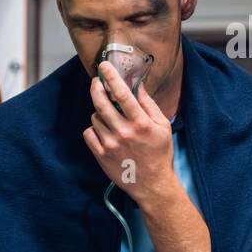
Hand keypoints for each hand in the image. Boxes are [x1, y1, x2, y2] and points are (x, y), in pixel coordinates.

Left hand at [83, 60, 173, 201]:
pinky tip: (105, 132)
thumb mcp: (162, 126)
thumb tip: (137, 85)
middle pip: (101, 103)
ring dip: (100, 113)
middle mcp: (123, 132)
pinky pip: (89, 133)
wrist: (152, 185)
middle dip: (96, 88)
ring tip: (111, 118)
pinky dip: (94, 129)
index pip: (122, 94)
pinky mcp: (101, 155)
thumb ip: (148, 104)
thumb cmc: (160, 154)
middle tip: (97, 82)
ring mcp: (110, 145)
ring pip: (94, 117)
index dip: (111, 77)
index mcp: (140, 123)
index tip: (104, 66)